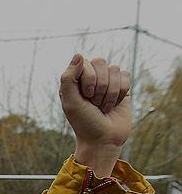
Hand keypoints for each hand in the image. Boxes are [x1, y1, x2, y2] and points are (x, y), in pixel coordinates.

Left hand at [59, 54, 131, 177]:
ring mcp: (107, 82)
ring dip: (110, 91)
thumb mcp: (70, 101)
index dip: (88, 78)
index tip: (86, 96)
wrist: (103, 139)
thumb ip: (68, 78)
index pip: (85, 61)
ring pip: (115, 69)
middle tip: (94, 102)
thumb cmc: (83, 122)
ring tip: (103, 106)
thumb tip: (79, 54)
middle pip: (101, 61)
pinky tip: (115, 104)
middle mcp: (90, 78)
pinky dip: (121, 91)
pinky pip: (126, 75)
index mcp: (75, 79)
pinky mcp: (122, 88)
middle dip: (99, 85)